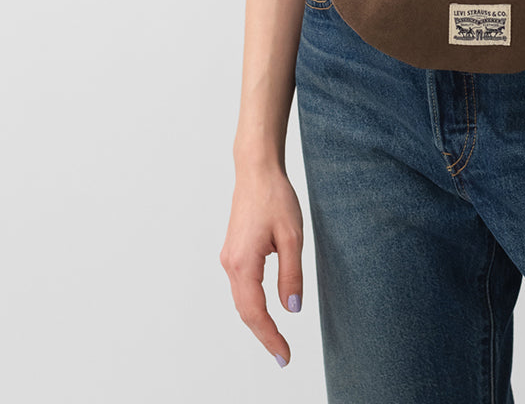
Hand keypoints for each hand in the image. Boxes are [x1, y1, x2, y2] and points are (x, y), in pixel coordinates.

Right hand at [219, 166, 304, 367]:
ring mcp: (229, 258)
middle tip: (282, 356)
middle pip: (245, 312)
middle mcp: (230, 264)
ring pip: (241, 301)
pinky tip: (265, 312)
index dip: (270, 337)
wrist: (256, 171)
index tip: (284, 357)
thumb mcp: (292, 236)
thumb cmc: (275, 197)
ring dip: (257, 322)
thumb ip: (291, 275)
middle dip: (264, 335)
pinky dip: (252, 305)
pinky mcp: (232, 253)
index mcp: (243, 263)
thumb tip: (292, 309)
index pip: (256, 313)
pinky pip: (241, 288)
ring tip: (277, 339)